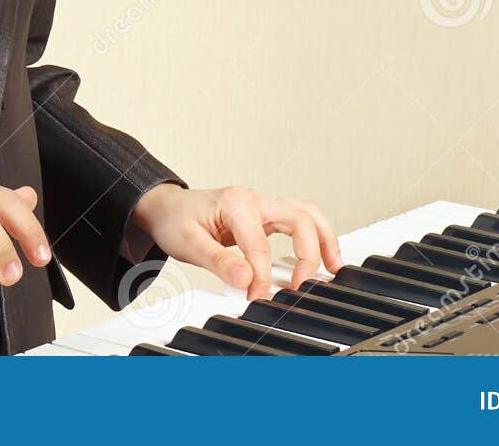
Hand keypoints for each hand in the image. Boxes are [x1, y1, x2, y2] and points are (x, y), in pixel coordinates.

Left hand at [131, 184, 342, 297]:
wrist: (165, 207)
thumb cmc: (174, 220)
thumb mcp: (187, 242)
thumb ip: (218, 261)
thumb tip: (245, 278)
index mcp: (235, 203)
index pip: (260, 246)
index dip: (262, 278)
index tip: (257, 300)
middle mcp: (254, 199)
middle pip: (300, 219)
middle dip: (308, 254)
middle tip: (303, 286)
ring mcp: (261, 205)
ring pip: (306, 214)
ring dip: (324, 239)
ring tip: (333, 268)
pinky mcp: (264, 214)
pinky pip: (299, 220)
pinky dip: (314, 237)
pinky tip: (320, 257)